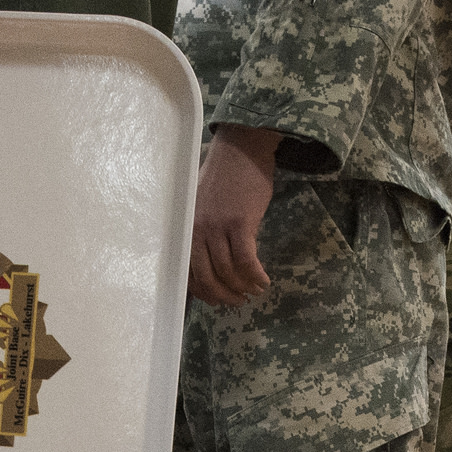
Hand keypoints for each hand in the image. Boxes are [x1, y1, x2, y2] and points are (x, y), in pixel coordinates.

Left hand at [188, 126, 281, 306]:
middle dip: (223, 295)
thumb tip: (213, 262)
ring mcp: (217, 226)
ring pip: (228, 271)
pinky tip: (264, 282)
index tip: (218, 299)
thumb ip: (204, 232)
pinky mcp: (240, 223)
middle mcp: (197, 229)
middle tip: (238, 301)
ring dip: (243, 287)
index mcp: (187, 227)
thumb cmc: (225, 177)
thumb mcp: (204, 206)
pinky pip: (247, 260)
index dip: (204, 291)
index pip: (189, 271)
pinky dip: (255, 276)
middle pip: (207, 276)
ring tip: (254, 291)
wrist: (241, 150)